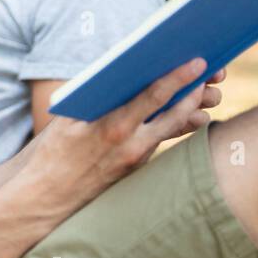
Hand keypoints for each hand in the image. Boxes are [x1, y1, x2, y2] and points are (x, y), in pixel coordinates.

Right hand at [21, 58, 217, 224]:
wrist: (44, 196)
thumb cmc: (51, 151)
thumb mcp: (68, 119)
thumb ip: (97, 98)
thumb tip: (122, 74)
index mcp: (109, 124)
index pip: (152, 95)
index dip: (178, 77)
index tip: (197, 61)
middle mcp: (127, 143)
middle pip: (173, 112)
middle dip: (195, 91)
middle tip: (213, 74)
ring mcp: (134, 159)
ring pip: (172, 128)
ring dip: (191, 109)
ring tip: (205, 94)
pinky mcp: (134, 170)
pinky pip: (160, 143)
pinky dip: (175, 125)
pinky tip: (188, 114)